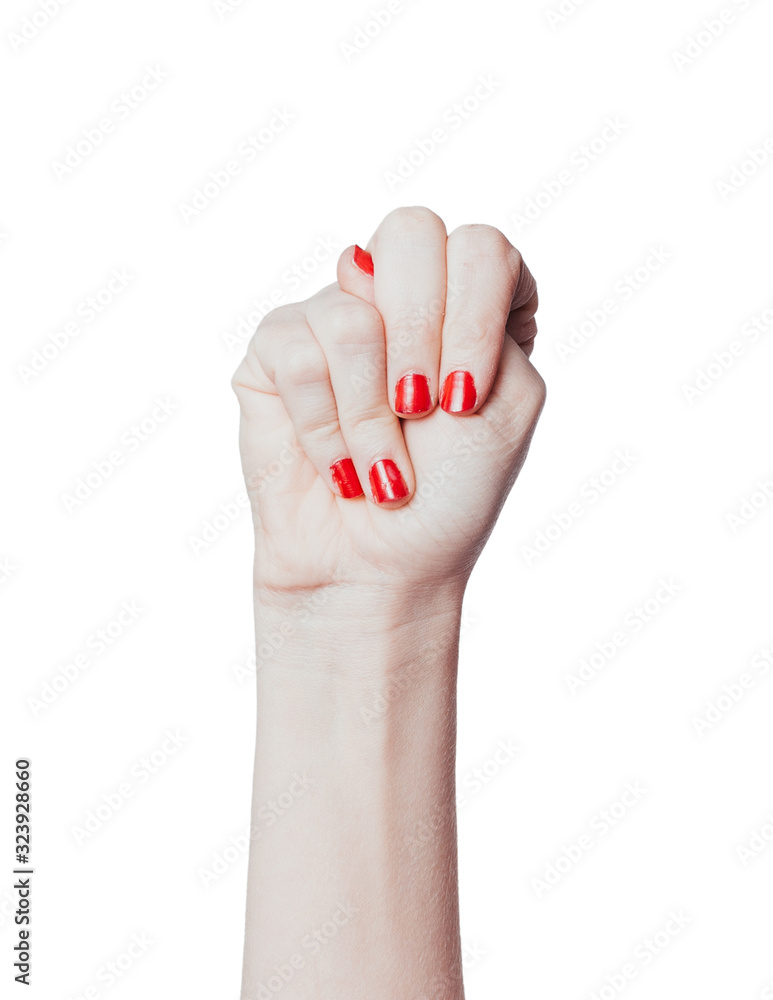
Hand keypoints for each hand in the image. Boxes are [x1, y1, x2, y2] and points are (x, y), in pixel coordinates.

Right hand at [232, 206, 544, 595]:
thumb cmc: (449, 493)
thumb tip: (362, 261)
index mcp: (470, 307)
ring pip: (348, 314)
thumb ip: (476, 309)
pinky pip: (296, 353)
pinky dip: (324, 425)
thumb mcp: (506, 400)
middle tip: (419, 409)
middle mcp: (401, 301)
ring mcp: (335, 318)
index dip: (472, 316)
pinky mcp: (276, 352)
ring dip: (369, 415)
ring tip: (378, 469)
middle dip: (418, 336)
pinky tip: (336, 464)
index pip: (479, 248)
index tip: (464, 400)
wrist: (379, 566)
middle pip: (410, 234)